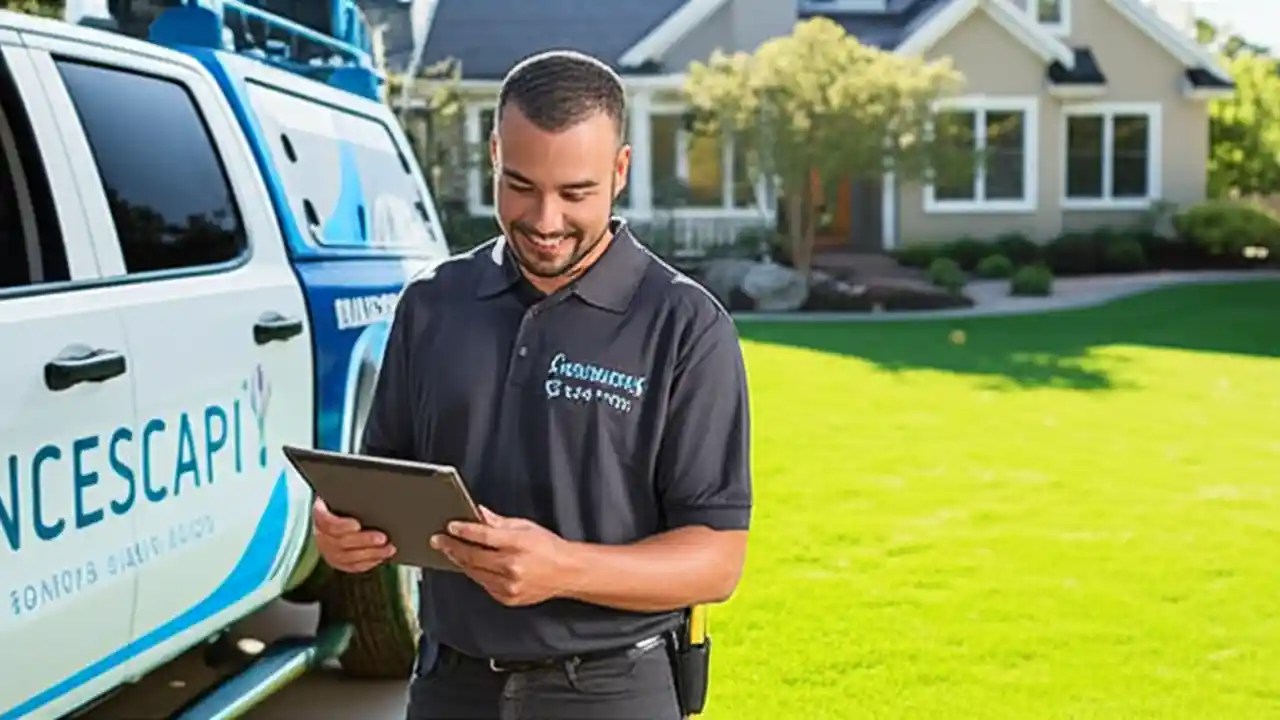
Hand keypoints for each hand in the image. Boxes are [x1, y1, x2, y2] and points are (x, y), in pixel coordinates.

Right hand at [312, 498, 395, 572]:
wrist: (330, 511)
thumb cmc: (340, 499)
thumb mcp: (340, 493)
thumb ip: (349, 494)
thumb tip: (369, 485)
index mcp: (319, 514)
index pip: (328, 522)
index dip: (342, 526)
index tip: (357, 525)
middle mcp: (320, 534)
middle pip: (340, 542)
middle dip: (364, 541)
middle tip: (383, 538)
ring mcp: (327, 550)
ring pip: (347, 558)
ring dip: (370, 554)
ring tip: (388, 549)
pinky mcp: (336, 560)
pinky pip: (351, 566)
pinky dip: (367, 563)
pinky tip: (381, 557)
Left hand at [431, 506, 571, 606]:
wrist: (568, 572)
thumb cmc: (549, 548)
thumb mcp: (526, 527)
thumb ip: (500, 523)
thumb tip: (479, 514)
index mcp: (518, 545)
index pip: (483, 536)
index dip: (464, 531)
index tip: (451, 526)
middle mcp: (513, 567)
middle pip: (473, 557)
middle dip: (452, 547)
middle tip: (439, 540)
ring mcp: (509, 585)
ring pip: (474, 573)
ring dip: (460, 561)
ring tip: (450, 551)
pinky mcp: (507, 597)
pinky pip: (483, 584)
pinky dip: (474, 574)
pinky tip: (469, 565)